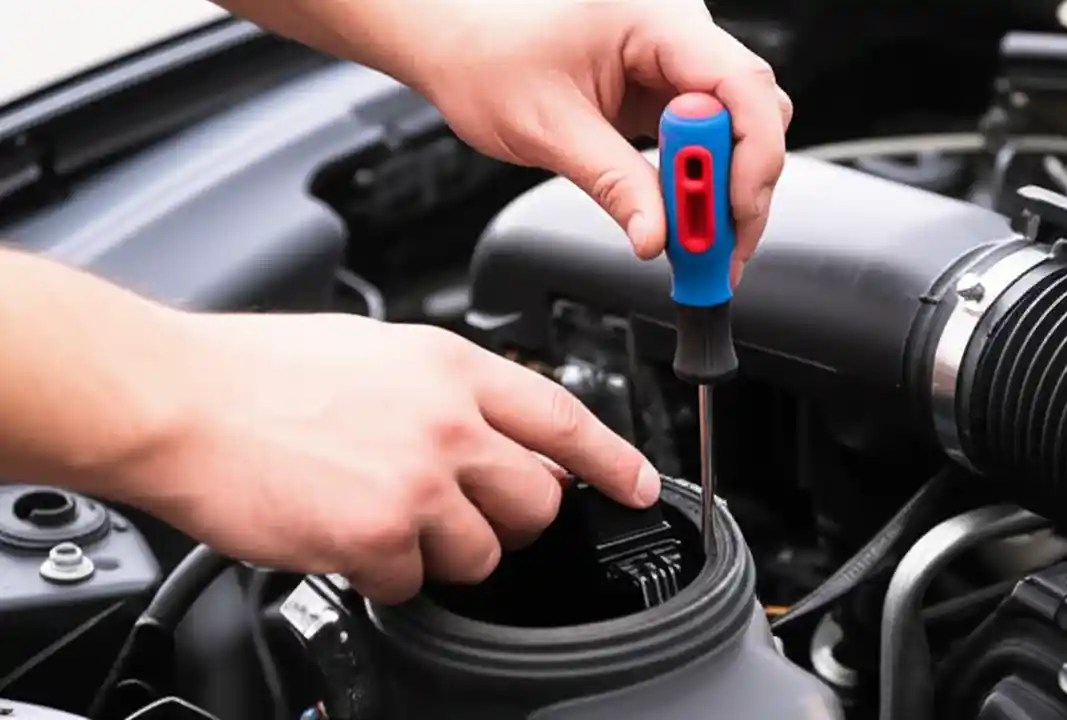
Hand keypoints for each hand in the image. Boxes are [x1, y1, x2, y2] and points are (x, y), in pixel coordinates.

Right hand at [112, 312, 659, 604]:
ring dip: (444, 551)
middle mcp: (448, 421)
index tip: (638, 484)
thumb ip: (444, 392)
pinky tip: (346, 539)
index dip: (612, 458)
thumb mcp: (377, 353)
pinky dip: (385, 574)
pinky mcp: (380, 535)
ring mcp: (418, 480)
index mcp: (452, 367)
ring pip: (483, 552)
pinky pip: (414, 584)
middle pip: (537, 500)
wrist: (179, 401)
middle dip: (512, 519)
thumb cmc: (260, 374)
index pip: (564, 417)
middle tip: (466, 514)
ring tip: (386, 521)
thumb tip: (483, 429)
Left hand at [405, 0, 792, 285]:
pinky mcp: (663, 92)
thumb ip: (613, 183)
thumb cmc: (486, 59)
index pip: (741, 85)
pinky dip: (698, 185)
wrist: (456, 45)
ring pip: (737, 131)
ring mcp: (674, 63)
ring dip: (720, 192)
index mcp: (656, 19)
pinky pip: (705, 140)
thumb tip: (657, 236)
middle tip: (715, 250)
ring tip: (695, 246)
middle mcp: (677, 34)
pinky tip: (681, 220)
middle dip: (740, 186)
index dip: (749, 156)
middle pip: (752, 113)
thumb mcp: (548, 128)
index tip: (727, 216)